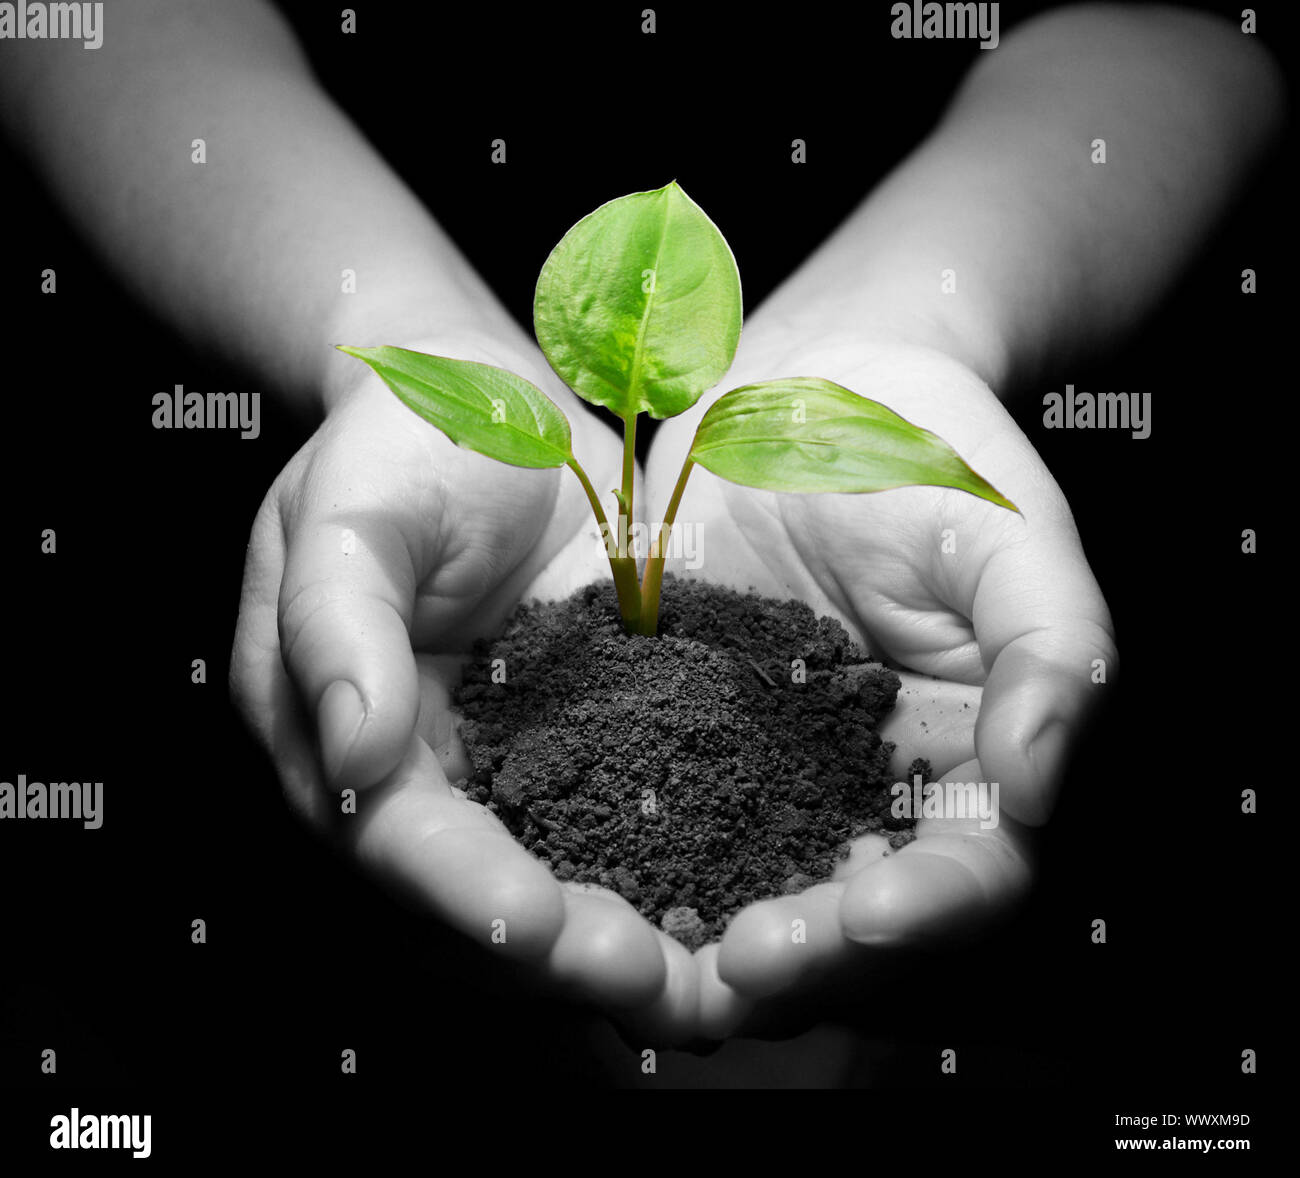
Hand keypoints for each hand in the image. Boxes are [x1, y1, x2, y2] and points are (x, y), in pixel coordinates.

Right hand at [230, 329, 701, 1042]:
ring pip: (550, 883)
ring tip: (705, 981)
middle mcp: (416, 773)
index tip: (539, 930)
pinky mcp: (577, 744)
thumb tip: (348, 752)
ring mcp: (500, 766)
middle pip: (474, 897)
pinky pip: (614, 826)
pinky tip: (731, 904)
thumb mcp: (350, 513)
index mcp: (333, 731)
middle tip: (653, 986)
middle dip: (558, 954)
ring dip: (620, 942)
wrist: (488, 412)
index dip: (462, 893)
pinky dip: (663, 875)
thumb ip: (335, 623)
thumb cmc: (402, 448)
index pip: (392, 838)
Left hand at [644, 333, 1116, 1036]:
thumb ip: (1049, 644)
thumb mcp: (1003, 528)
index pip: (969, 872)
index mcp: (964, 756)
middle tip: (744, 963)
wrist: (791, 402)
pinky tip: (584, 881)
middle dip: (807, 956)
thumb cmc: (919, 451)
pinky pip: (654, 826)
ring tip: (662, 954)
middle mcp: (863, 789)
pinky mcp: (676, 746)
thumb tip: (1038, 782)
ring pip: (747, 893)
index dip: (929, 909)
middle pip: (849, 918)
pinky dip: (625, 871)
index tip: (870, 913)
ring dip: (705, 944)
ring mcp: (765, 777)